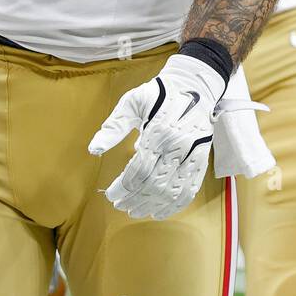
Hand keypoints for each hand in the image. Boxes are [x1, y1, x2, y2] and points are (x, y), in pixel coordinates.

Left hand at [88, 52, 224, 219]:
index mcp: (158, 131)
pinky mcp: (202, 159)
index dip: (123, 186)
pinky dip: (175, 205)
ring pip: (172, 190)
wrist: (195, 83)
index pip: (139, 169)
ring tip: (135, 211)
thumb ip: (113, 127)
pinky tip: (160, 212)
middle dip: (134, 199)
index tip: (111, 194)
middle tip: (119, 205)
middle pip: (154, 183)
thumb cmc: (159, 93)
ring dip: (152, 205)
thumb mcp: (132, 101)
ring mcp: (192, 154)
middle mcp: (178, 145)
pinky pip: (190, 189)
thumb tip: (94, 149)